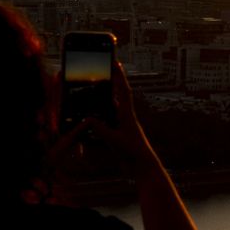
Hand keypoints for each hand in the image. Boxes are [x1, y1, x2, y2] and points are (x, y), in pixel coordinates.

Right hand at [49, 59, 163, 181]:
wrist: (141, 168)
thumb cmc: (133, 153)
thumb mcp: (115, 140)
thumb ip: (101, 129)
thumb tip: (88, 119)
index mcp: (127, 115)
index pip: (123, 91)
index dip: (119, 76)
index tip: (115, 62)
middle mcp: (124, 117)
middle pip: (114, 96)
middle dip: (108, 84)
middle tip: (99, 71)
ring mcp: (120, 126)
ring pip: (108, 109)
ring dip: (100, 102)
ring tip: (89, 93)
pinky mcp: (117, 135)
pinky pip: (104, 123)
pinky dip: (96, 120)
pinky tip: (87, 119)